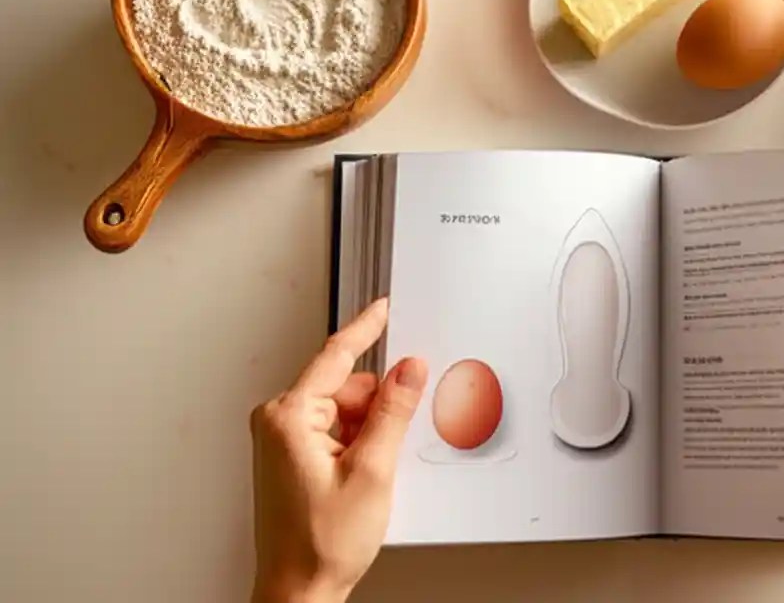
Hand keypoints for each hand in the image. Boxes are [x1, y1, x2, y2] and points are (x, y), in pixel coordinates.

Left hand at [250, 299, 426, 602]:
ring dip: (368, 432)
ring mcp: (282, 440)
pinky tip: (365, 475)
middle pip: (346, 387)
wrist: (298, 591)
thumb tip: (409, 370)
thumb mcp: (372, 471)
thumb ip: (393, 412)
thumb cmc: (319, 545)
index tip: (384, 307)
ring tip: (372, 475)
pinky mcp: (290, 456)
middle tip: (392, 444)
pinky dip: (357, 444)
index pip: (335, 356)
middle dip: (377, 408)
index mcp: (288, 417)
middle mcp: (277, 422)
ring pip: (344, 411)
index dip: (367, 328)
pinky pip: (334, 430)